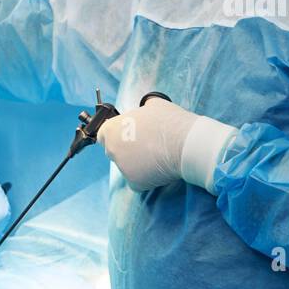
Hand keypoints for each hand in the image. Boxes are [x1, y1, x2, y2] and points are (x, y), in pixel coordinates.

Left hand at [96, 97, 235, 191]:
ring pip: (126, 167)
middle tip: (145, 145)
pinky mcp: (134, 182)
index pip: (103, 134)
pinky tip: (158, 168)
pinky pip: (136, 181)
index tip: (125, 135)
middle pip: (114, 151)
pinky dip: (145, 177)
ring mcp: (122, 168)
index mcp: (111, 129)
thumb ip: (142, 110)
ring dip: (137, 163)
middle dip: (126, 149)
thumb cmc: (170, 122)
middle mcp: (112, 150)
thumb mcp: (153, 106)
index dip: (114, 134)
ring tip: (157, 156)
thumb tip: (146, 109)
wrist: (186, 144)